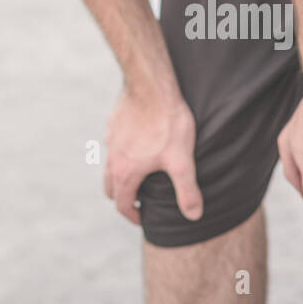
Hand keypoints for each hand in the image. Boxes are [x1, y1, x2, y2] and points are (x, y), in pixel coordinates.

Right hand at [103, 83, 203, 225]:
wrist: (151, 85)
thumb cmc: (167, 122)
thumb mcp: (181, 161)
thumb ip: (187, 191)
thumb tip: (193, 216)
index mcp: (125, 171)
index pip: (122, 204)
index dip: (133, 216)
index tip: (143, 217)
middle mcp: (112, 157)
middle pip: (110, 187)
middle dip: (123, 198)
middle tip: (140, 201)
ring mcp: (110, 138)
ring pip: (109, 166)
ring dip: (120, 176)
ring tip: (140, 175)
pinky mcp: (113, 122)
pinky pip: (112, 145)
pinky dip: (121, 154)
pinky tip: (138, 145)